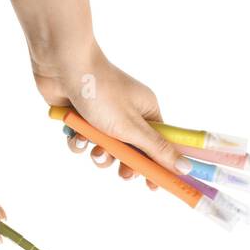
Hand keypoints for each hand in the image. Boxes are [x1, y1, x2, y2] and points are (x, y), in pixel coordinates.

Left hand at [31, 43, 190, 186]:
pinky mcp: (82, 117)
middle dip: (125, 163)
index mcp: (148, 112)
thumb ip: (158, 150)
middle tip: (123, 172)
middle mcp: (128, 114)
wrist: (63, 64)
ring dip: (100, 154)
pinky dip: (80, 142)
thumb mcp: (133, 127)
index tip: (155, 185)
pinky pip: (85, 140)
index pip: (161, 145)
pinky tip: (76, 134)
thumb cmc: (102, 92)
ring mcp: (104, 115)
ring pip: (107, 148)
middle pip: (133, 151)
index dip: (158, 166)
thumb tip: (186, 168)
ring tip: (94, 148)